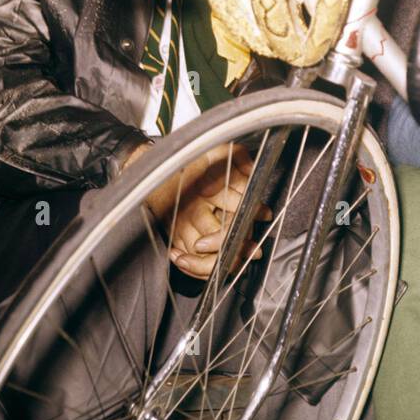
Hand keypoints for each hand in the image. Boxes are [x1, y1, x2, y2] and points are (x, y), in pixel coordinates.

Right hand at [136, 141, 269, 277]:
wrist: (154, 172)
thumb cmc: (188, 162)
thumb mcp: (216, 151)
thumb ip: (237, 158)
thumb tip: (253, 170)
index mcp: (207, 189)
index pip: (237, 205)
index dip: (254, 211)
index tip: (265, 214)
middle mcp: (195, 209)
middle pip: (221, 234)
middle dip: (240, 243)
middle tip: (253, 248)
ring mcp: (182, 225)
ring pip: (204, 253)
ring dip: (222, 261)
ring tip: (238, 261)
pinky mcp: (173, 234)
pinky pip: (186, 258)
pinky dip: (198, 268)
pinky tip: (211, 268)